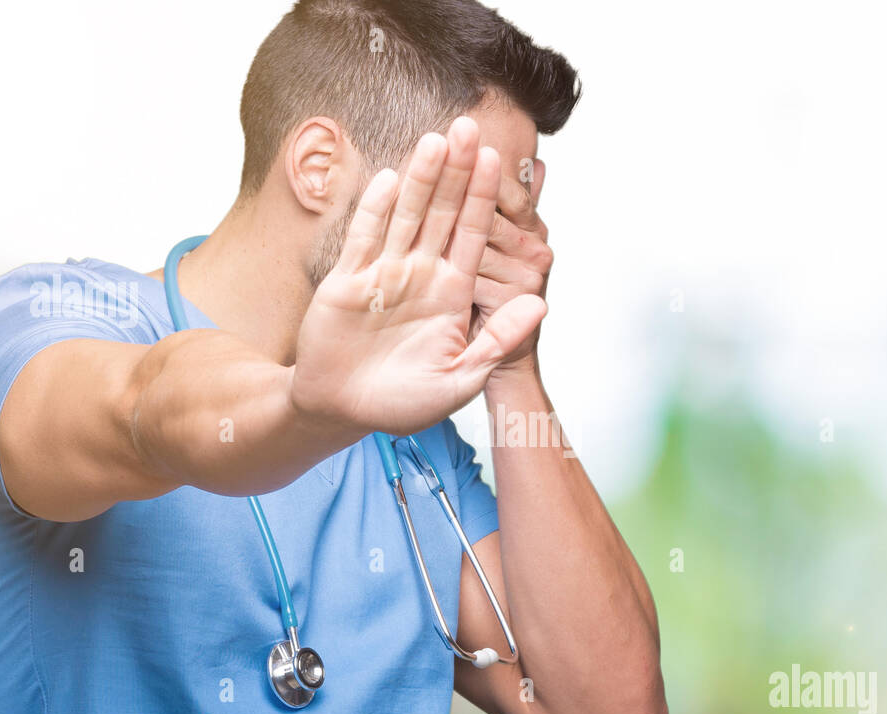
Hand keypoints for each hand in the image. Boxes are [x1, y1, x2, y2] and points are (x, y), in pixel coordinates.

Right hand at [290, 117, 547, 435]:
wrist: (345, 412)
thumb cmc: (402, 403)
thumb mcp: (461, 380)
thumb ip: (500, 340)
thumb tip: (542, 304)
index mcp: (452, 294)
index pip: (475, 236)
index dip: (486, 199)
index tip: (498, 161)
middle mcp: (421, 275)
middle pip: (444, 213)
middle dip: (458, 172)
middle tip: (470, 127)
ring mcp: (384, 274)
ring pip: (406, 216)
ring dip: (421, 179)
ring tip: (437, 140)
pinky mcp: (348, 281)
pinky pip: (364, 238)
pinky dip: (374, 210)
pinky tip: (388, 178)